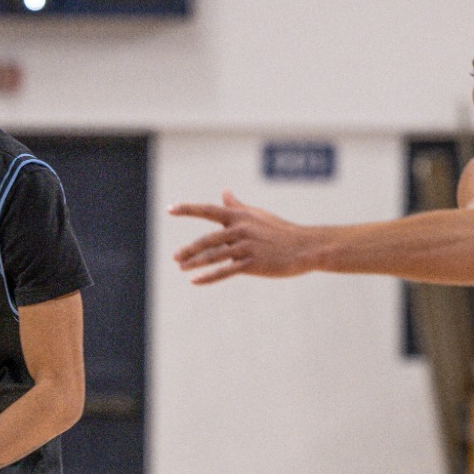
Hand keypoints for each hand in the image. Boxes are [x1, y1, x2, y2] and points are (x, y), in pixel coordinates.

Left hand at [170, 191, 318, 284]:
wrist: (304, 247)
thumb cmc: (280, 231)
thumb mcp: (257, 215)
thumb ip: (237, 206)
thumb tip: (224, 192)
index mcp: (240, 216)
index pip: (208, 210)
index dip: (188, 209)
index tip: (170, 209)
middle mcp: (241, 229)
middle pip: (208, 239)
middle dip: (189, 249)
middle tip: (175, 257)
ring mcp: (246, 246)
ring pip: (214, 255)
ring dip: (195, 263)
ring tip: (182, 268)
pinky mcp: (252, 263)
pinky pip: (226, 271)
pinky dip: (209, 277)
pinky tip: (196, 281)